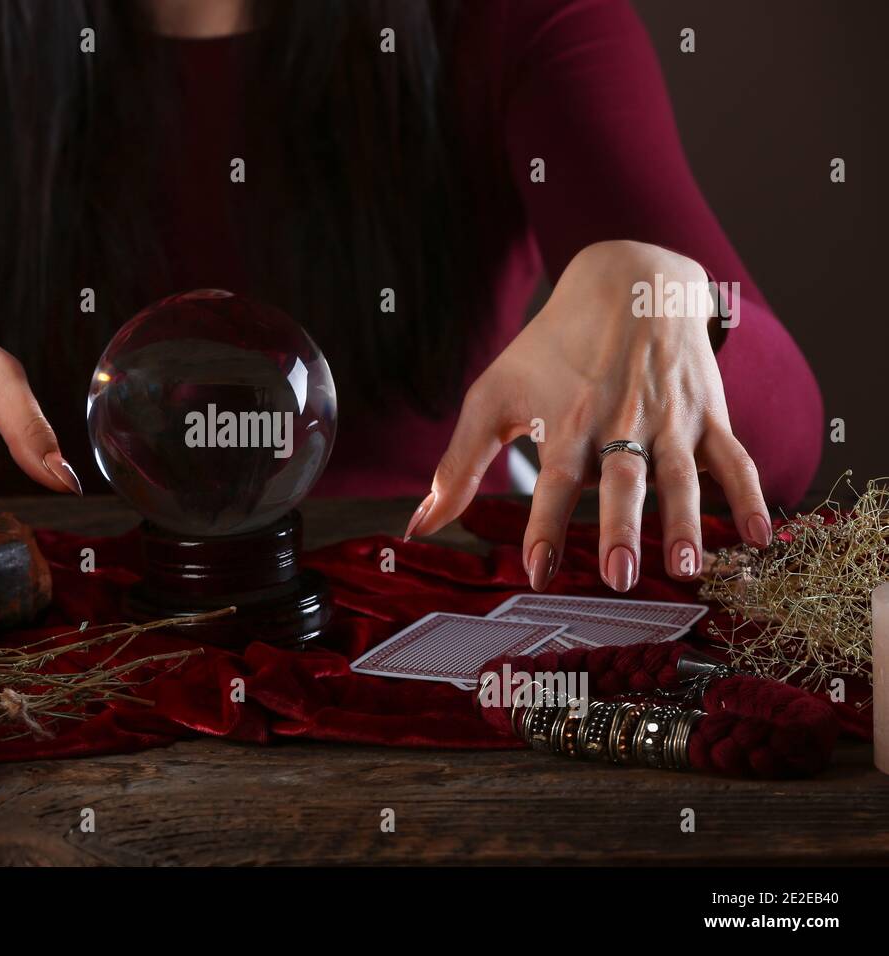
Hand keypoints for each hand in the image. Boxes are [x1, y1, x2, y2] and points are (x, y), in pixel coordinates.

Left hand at [404, 240, 770, 591]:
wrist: (628, 281)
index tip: (536, 572)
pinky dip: (752, 495)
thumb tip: (420, 526)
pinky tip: (763, 536)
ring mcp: (671, 419)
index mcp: (568, 420)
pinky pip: (735, 458)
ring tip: (687, 567)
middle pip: (622, 481)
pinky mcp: (709, 414)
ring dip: (686, 523)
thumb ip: (459, 464)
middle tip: (619, 576)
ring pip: (682, 476)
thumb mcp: (494, 394)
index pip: (553, 482)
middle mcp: (622, 422)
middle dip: (621, 529)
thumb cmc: (552, 347)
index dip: (543, 527)